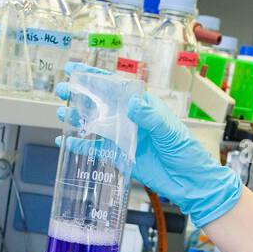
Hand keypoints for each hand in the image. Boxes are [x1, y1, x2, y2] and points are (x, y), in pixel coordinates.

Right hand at [56, 64, 242, 227]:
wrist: (191, 182)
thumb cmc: (187, 153)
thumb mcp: (170, 132)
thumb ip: (151, 118)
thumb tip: (133, 104)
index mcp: (144, 107)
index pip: (116, 87)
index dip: (95, 77)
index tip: (75, 69)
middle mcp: (131, 120)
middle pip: (101, 103)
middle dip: (80, 95)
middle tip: (61, 90)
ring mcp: (124, 138)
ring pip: (95, 125)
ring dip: (77, 119)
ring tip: (60, 114)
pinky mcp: (121, 157)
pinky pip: (97, 149)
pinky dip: (81, 147)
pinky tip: (66, 144)